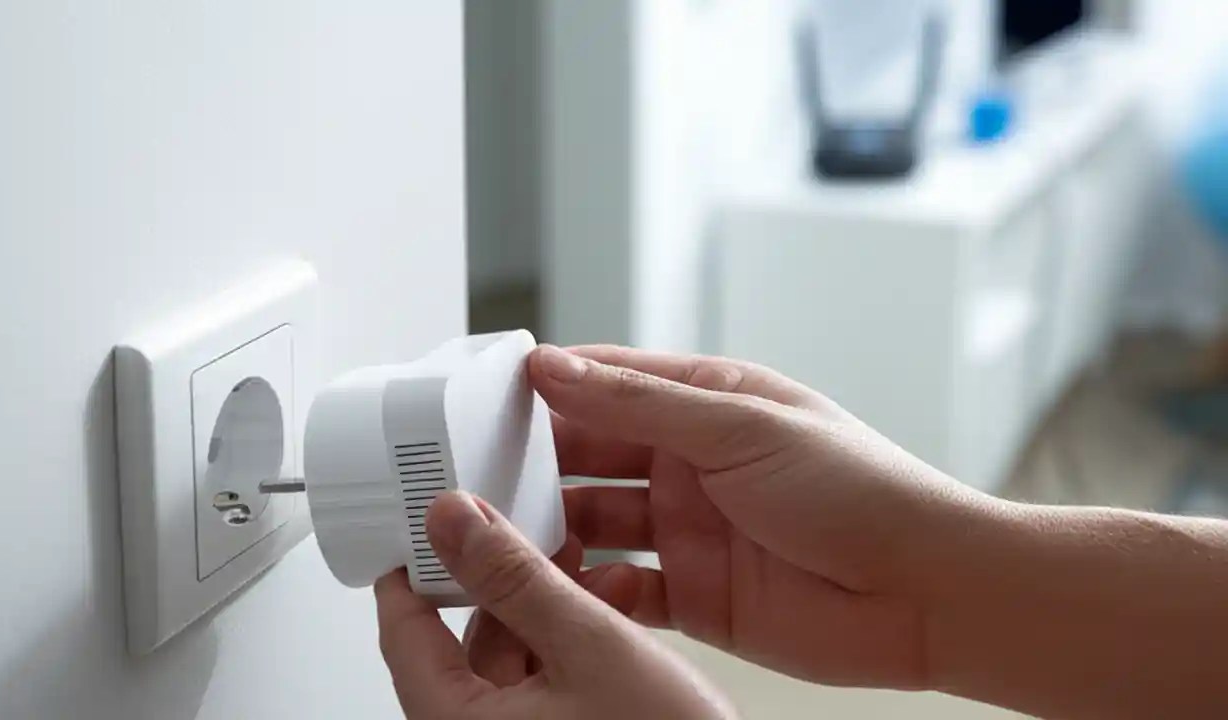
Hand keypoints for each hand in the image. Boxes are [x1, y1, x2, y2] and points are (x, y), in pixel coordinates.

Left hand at [374, 491, 735, 718]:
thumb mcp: (588, 646)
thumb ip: (515, 579)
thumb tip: (453, 522)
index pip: (403, 635)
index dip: (414, 568)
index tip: (429, 520)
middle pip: (465, 646)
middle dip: (507, 580)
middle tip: (532, 527)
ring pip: (516, 661)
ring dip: (551, 605)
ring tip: (596, 564)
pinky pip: (549, 685)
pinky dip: (574, 642)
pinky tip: (615, 604)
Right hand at [531, 344, 1006, 689]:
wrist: (923, 591)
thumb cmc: (859, 490)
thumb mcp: (740, 428)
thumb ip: (639, 403)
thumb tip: (554, 367)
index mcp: (706, 406)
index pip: (607, 383)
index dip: (548, 387)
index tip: (484, 394)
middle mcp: (691, 465)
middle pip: (589, 455)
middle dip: (534, 462)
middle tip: (475, 470)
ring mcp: (689, 531)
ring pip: (595, 522)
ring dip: (552, 527)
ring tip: (501, 531)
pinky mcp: (694, 596)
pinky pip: (620, 590)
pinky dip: (588, 589)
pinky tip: (562, 588)